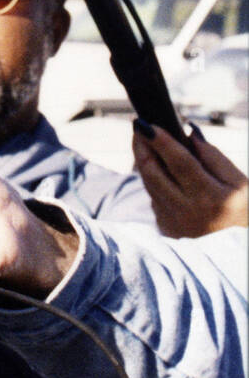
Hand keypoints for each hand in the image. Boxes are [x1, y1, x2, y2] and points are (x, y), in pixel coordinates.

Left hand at [133, 122, 248, 237]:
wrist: (239, 253)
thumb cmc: (244, 213)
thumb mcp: (242, 184)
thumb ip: (215, 158)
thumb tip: (189, 133)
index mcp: (211, 198)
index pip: (180, 163)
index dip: (161, 141)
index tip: (145, 124)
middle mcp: (187, 212)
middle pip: (154, 173)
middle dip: (142, 148)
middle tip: (138, 127)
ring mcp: (173, 223)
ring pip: (150, 185)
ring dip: (144, 161)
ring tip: (144, 141)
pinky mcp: (165, 229)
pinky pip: (155, 198)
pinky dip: (154, 181)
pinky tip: (157, 168)